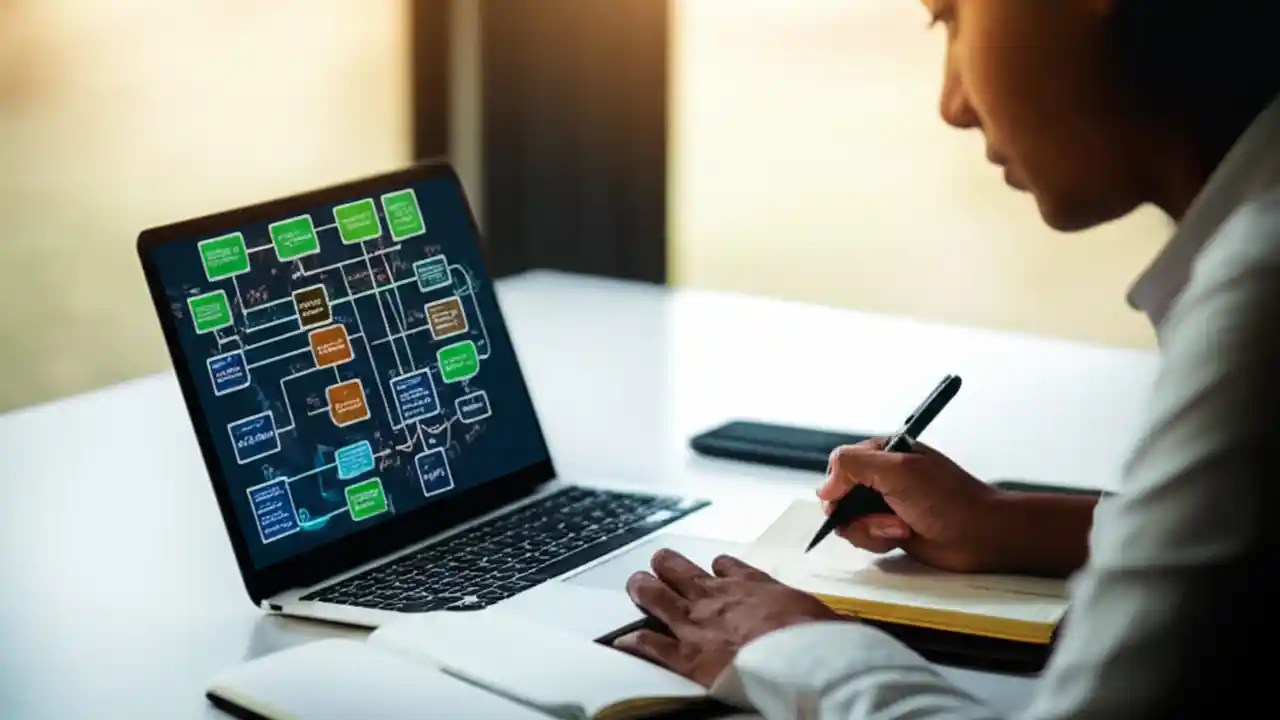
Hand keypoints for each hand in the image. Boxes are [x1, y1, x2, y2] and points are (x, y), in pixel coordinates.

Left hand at [613, 548, 845, 686]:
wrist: (806, 662)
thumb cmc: (818, 640)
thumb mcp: (818, 614)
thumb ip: (806, 613)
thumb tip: (833, 625)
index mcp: (752, 584)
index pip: (727, 566)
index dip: (717, 568)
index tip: (714, 568)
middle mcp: (719, 597)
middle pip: (681, 570)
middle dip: (666, 565)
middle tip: (658, 564)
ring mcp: (698, 624)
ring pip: (656, 595)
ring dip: (642, 589)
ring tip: (635, 584)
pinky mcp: (686, 655)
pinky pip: (649, 644)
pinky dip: (634, 641)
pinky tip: (624, 640)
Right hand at [818, 437, 1003, 572]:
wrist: (982, 536)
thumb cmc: (950, 499)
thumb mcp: (899, 470)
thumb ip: (854, 466)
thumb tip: (824, 486)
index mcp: (885, 452)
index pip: (840, 463)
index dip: (837, 485)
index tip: (844, 501)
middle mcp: (883, 476)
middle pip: (840, 495)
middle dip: (856, 513)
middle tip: (885, 516)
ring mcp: (886, 504)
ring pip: (850, 520)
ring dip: (871, 529)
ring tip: (900, 528)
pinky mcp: (890, 529)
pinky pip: (864, 537)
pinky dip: (879, 541)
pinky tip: (902, 537)